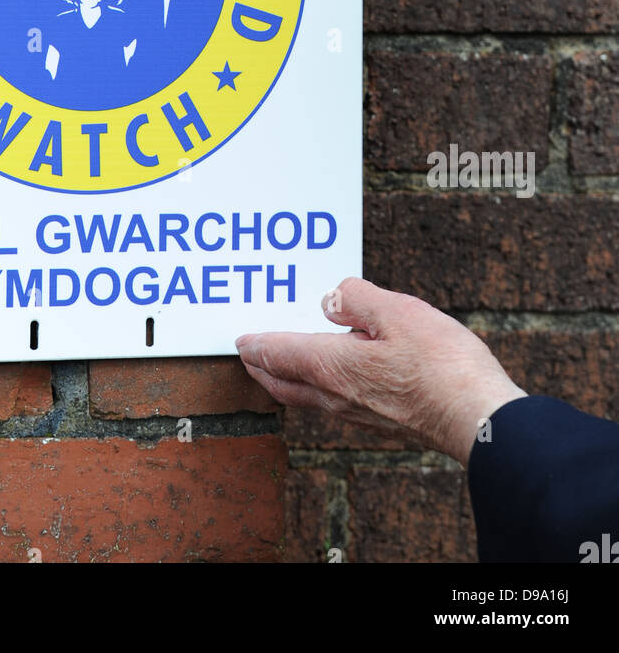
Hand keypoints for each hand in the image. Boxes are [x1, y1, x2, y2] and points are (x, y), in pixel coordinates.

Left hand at [235, 277, 525, 465]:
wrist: (479, 420)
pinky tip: (334, 376)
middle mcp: (338, 396)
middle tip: (249, 354)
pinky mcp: (382, 420)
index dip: (257, 344)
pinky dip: (317, 386)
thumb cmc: (441, 365)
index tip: (240, 341)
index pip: (280, 354)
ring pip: (308, 396)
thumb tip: (330, 299)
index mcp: (333, 366)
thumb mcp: (396, 312)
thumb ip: (357, 300)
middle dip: (263, 368)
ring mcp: (359, 413)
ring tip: (281, 363)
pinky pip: (333, 402)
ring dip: (286, 379)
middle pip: (285, 384)